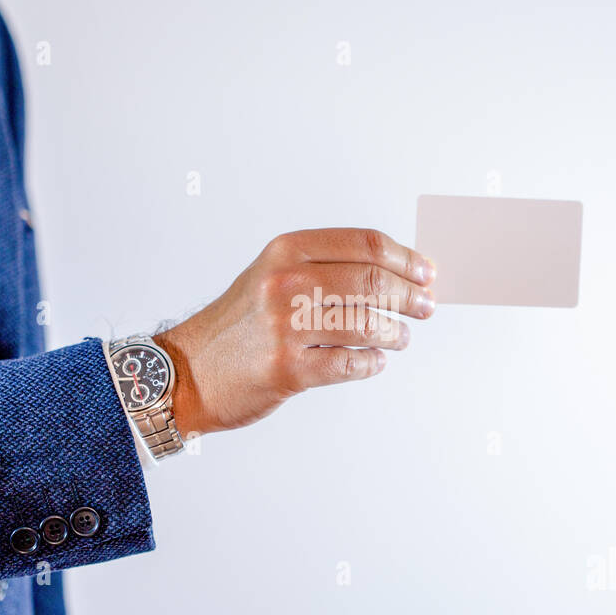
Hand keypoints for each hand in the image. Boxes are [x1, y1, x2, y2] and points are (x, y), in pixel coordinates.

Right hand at [154, 228, 436, 435]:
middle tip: (425, 307)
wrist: (189, 370)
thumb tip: (394, 272)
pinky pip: (351, 363)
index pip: (365, 244)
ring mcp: (285, 327)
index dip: (406, 259)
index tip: (426, 273)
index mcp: (285, 251)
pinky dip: (372, 363)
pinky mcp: (288, 369)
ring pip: (367, 323)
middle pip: (372, 281)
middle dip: (410, 296)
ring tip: (400, 337)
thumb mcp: (271, 275)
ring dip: (395, 332)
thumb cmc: (239, 325)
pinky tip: (374, 361)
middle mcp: (285, 283)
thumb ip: (324, 267)